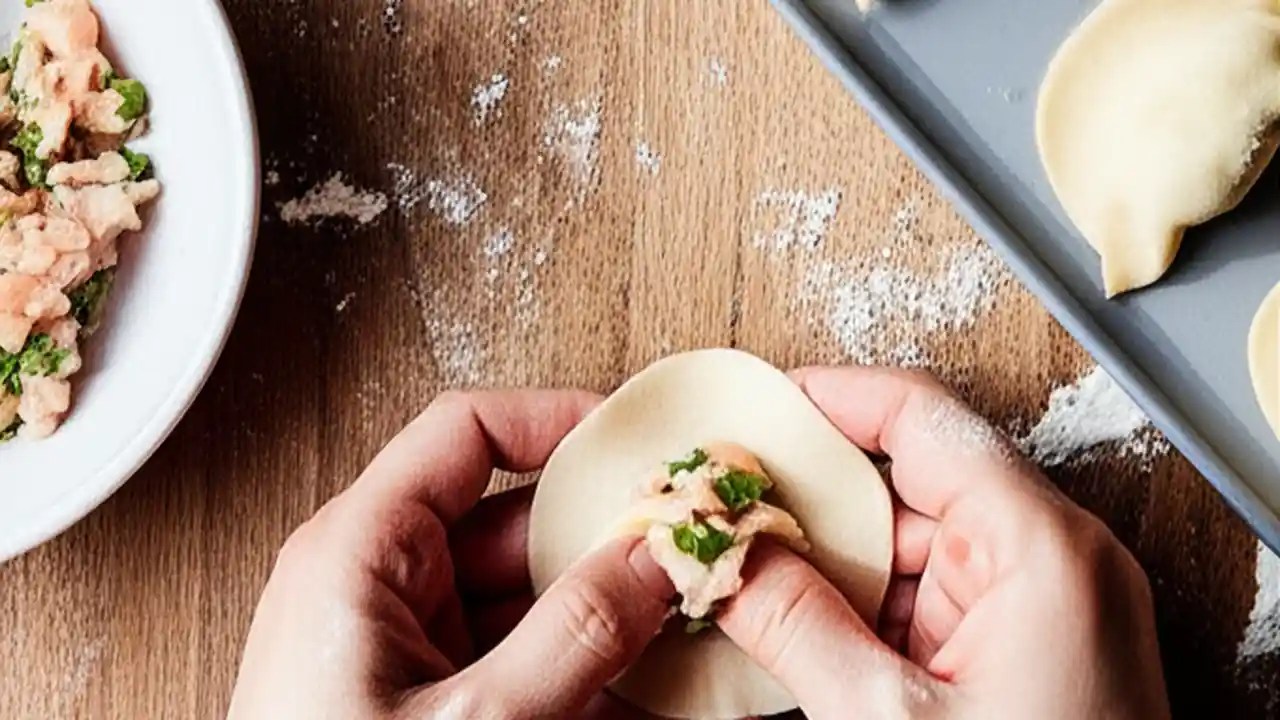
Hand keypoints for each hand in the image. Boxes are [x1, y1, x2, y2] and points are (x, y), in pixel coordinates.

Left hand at [226, 391, 674, 719]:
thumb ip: (577, 634)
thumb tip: (655, 559)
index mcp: (360, 550)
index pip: (468, 433)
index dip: (558, 421)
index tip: (637, 441)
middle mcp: (380, 581)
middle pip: (515, 519)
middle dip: (605, 537)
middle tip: (684, 549)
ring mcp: (406, 640)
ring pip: (528, 594)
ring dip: (605, 610)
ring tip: (685, 622)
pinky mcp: (427, 692)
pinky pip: (519, 654)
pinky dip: (580, 667)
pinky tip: (644, 688)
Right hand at [717, 367, 1170, 719]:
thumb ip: (795, 626)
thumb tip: (723, 554)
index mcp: (1039, 550)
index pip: (923, 423)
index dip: (833, 399)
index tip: (759, 404)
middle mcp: (1048, 562)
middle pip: (906, 486)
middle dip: (809, 501)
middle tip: (724, 508)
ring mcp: (1037, 606)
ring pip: (906, 549)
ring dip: (824, 566)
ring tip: (742, 576)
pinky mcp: (1020, 649)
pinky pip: (923, 602)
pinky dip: (857, 612)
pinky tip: (792, 627)